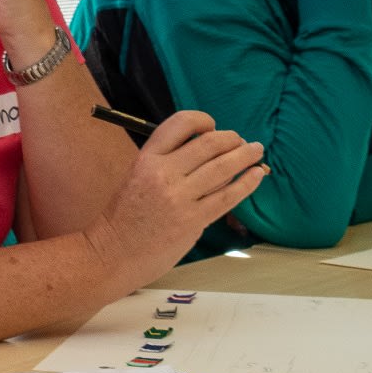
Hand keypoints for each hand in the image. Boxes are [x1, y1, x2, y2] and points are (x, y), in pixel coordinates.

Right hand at [85, 110, 268, 283]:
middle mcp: (164, 173)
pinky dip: (247, 183)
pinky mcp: (194, 220)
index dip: (202, 120)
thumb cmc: (125, 215)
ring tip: (256, 152)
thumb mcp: (137, 176)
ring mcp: (180, 198)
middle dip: (232, 139)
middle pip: (208, 144)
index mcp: (147, 158)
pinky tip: (256, 175)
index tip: (212, 126)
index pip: (180, 125)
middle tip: (242, 141)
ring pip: (223, 168)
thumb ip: (166, 162)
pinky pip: (228, 196)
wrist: (114, 252)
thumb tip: (207, 152)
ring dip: (245, 156)